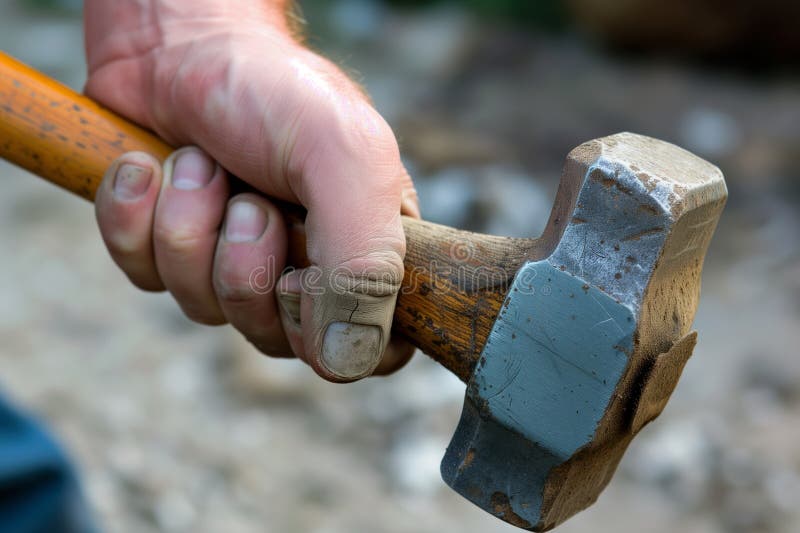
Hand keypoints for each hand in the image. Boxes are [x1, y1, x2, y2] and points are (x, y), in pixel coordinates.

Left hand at [84, 0, 419, 380]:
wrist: (176, 40)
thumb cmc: (272, 88)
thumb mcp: (342, 159)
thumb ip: (363, 260)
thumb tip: (347, 364)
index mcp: (368, 248)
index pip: (375, 349)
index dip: (332, 329)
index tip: (300, 271)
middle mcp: (307, 266)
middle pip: (277, 338)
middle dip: (246, 264)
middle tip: (248, 198)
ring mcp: (235, 263)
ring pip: (205, 310)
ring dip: (189, 228)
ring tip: (200, 165)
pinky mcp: (171, 251)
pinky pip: (145, 276)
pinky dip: (136, 219)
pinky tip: (149, 168)